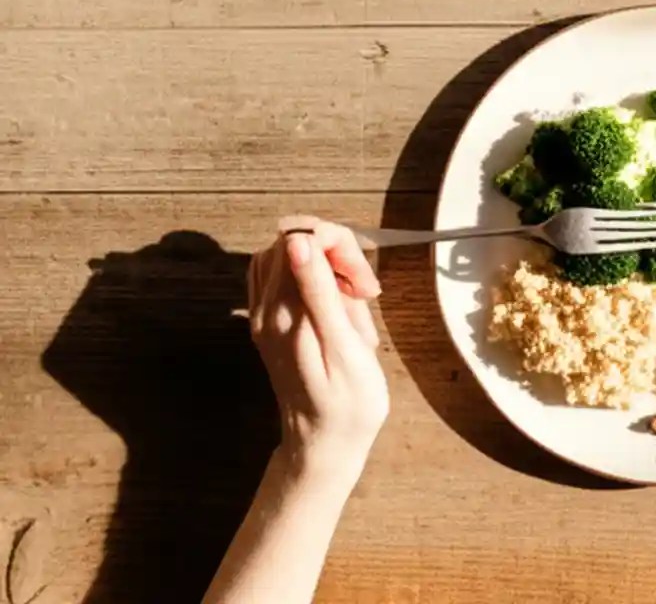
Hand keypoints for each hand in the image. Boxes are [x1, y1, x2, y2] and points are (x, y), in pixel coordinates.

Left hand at [248, 216, 387, 486]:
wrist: (324, 445)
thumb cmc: (349, 403)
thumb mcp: (345, 348)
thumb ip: (319, 291)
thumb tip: (297, 240)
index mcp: (285, 313)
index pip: (300, 237)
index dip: (339, 245)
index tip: (365, 283)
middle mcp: (265, 309)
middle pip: (292, 242)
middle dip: (335, 252)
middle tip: (365, 291)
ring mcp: (263, 316)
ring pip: (286, 256)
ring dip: (325, 263)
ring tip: (353, 297)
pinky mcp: (269, 324)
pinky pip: (282, 278)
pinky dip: (311, 277)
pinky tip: (333, 300)